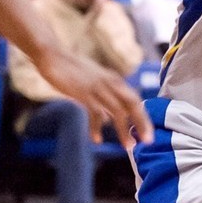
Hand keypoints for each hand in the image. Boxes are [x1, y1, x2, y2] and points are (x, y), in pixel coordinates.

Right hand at [36, 48, 153, 146]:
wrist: (54, 57)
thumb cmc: (72, 72)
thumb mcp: (93, 84)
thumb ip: (103, 100)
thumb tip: (109, 119)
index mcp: (114, 80)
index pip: (135, 99)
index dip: (143, 117)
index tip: (148, 134)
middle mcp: (111, 82)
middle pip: (133, 104)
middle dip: (142, 123)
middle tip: (148, 141)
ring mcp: (98, 87)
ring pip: (118, 110)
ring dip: (124, 130)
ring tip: (128, 145)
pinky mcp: (85, 92)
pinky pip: (95, 113)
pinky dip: (97, 128)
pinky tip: (96, 139)